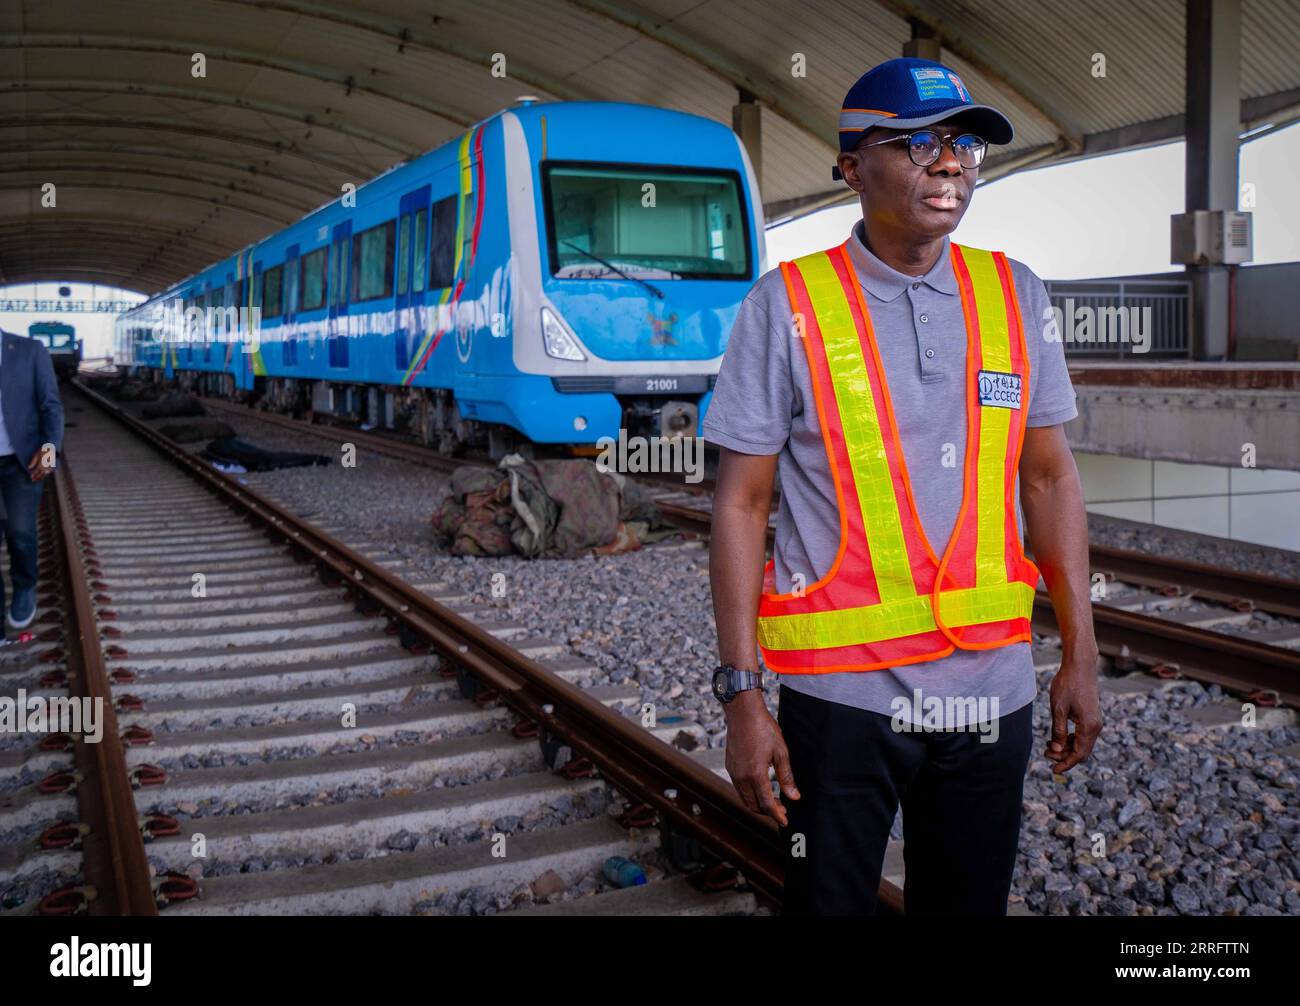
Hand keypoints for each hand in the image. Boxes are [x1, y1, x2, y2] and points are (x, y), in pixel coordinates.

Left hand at [27, 449, 53, 482]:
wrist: (51, 448)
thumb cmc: (43, 451)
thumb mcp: (36, 455)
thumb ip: (32, 462)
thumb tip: (29, 468)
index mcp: (41, 464)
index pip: (36, 471)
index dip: (33, 475)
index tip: (31, 477)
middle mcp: (46, 467)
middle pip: (41, 474)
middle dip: (37, 477)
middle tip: (33, 480)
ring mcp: (50, 467)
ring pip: (45, 474)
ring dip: (41, 477)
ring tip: (38, 479)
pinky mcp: (52, 466)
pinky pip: (49, 472)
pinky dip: (46, 474)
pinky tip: (44, 475)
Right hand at [723, 690, 799, 825]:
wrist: (742, 712)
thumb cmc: (763, 728)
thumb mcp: (781, 752)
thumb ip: (786, 776)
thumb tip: (794, 796)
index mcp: (756, 774)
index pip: (767, 804)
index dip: (777, 815)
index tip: (785, 821)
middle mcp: (742, 776)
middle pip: (753, 805)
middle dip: (768, 812)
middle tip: (782, 811)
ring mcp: (734, 772)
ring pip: (745, 798)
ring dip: (758, 804)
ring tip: (772, 802)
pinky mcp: (730, 766)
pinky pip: (739, 788)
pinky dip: (750, 794)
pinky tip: (760, 788)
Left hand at [1046, 652, 1101, 772]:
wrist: (1080, 666)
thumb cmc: (1068, 684)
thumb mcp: (1058, 709)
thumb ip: (1058, 731)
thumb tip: (1056, 749)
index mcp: (1089, 726)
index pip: (1079, 754)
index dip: (1066, 763)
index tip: (1054, 769)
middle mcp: (1095, 726)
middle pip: (1082, 751)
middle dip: (1064, 756)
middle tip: (1046, 752)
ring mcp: (1095, 721)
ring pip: (1082, 743)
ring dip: (1066, 747)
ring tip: (1048, 745)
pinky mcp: (1091, 716)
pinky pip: (1082, 734)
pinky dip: (1070, 738)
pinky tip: (1057, 736)